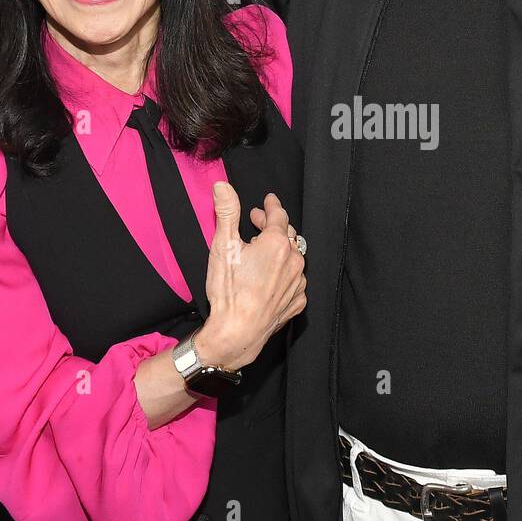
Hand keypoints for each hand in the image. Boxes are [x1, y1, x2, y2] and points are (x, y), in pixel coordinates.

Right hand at [194, 185, 306, 370]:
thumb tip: (223, 187)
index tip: (268, 201)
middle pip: (288, 235)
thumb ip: (227, 212)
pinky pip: (294, 281)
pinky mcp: (297, 303)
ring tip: (262, 253)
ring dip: (280, 252)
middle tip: (257, 223)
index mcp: (277, 244)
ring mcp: (298, 283)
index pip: (279, 215)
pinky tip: (270, 278)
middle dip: (273, 226)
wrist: (236, 333)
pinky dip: (284, 275)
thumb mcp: (223, 246)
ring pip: (293, 258)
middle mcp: (294, 261)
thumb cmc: (229, 291)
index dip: (271, 206)